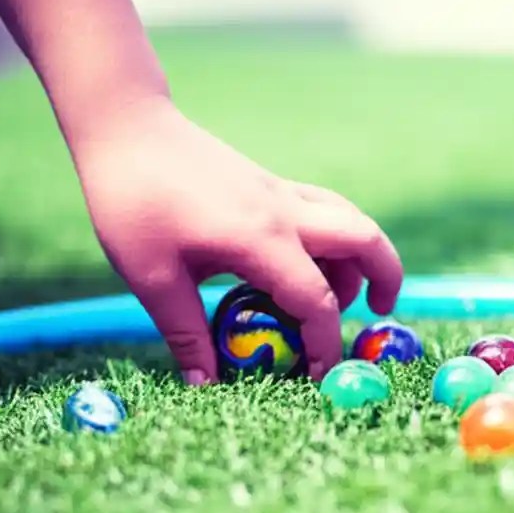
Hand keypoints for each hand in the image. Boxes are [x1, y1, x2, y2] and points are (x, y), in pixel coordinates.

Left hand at [69, 100, 402, 383]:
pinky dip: (333, 240)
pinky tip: (303, 263)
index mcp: (260, 240)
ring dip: (360, 259)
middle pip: (366, 240)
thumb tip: (204, 384)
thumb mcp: (152, 277)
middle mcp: (285, 213)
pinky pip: (324, 211)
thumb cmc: (133, 201)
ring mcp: (282, 194)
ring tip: (338, 296)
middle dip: (386, 279)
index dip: (325, 343)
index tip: (318, 375)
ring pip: (350, 220)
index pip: (317, 300)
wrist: (127, 128)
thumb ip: (187, 333)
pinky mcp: (271, 185)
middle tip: (378, 313)